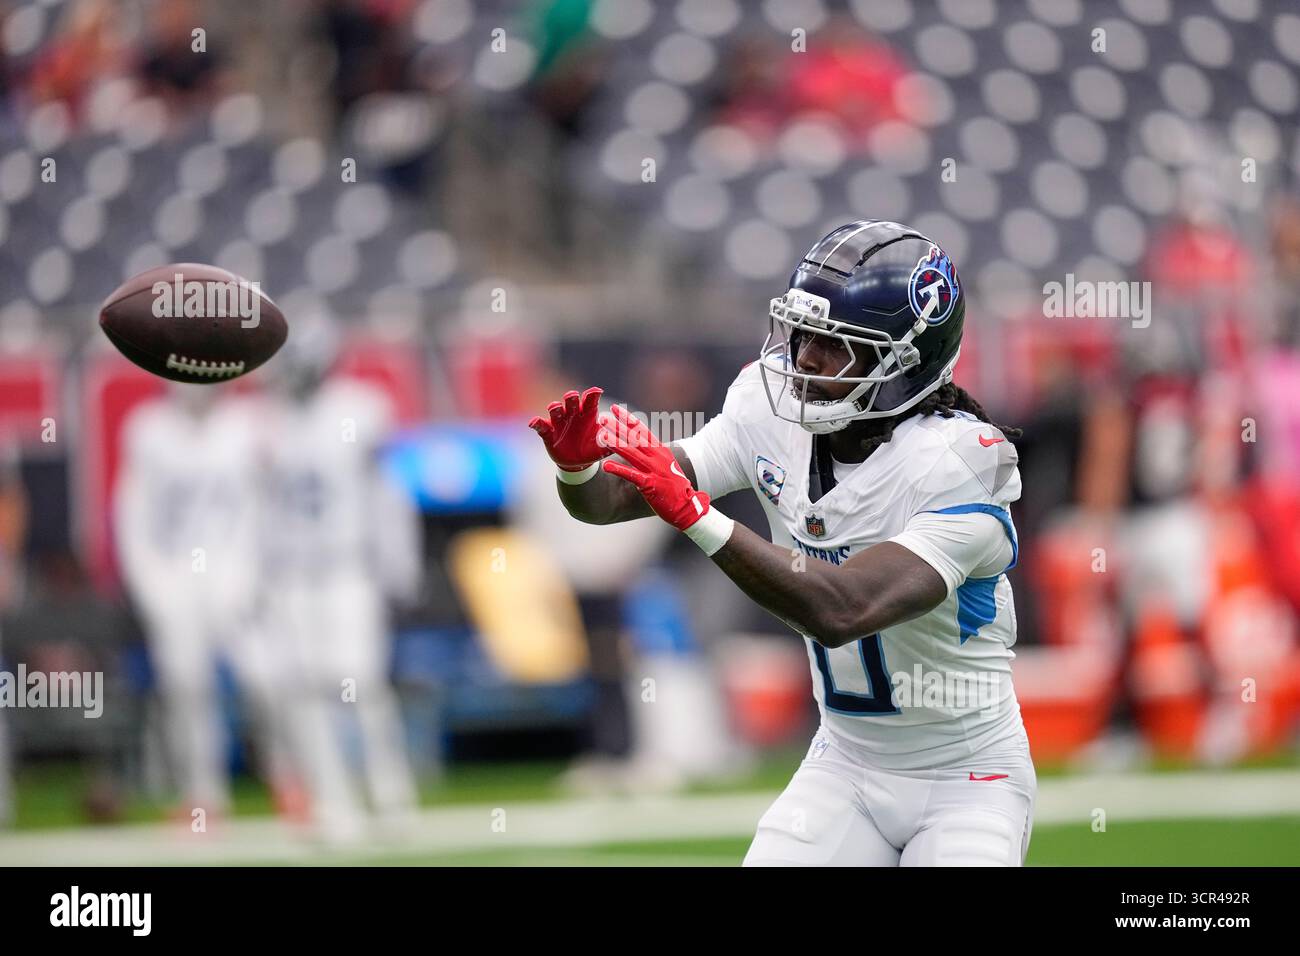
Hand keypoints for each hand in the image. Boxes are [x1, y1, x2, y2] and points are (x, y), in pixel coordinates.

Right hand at [528, 387, 610, 470]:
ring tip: (555, 408)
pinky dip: (537, 423)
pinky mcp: (549, 433)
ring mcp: (560, 423)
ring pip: (556, 410)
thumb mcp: (605, 447)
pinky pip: (541, 426)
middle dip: (571, 397)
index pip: (590, 399)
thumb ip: (614, 441)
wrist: (578, 463)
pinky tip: (534, 422)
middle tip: (573, 397)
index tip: (596, 391)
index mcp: (588, 413)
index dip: (592, 394)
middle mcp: (573, 414)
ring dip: (555, 407)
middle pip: (571, 400)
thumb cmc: (594, 449)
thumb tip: (629, 438)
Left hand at [597, 404, 710, 530]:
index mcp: (661, 450)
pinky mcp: (650, 484)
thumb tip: (637, 445)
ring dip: (615, 444)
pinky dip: (619, 470)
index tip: (614, 408)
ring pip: (631, 453)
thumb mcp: (665, 465)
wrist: (687, 505)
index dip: (627, 418)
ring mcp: (654, 470)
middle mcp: (657, 457)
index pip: (641, 429)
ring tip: (601, 436)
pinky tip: (606, 466)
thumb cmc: (674, 487)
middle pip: (634, 438)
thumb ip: (652, 454)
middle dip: (617, 427)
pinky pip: (631, 475)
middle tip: (602, 418)